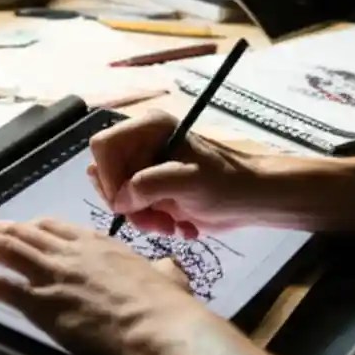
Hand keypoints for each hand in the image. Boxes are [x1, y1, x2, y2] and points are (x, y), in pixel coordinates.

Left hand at [0, 216, 202, 354]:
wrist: (152, 324)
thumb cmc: (165, 304)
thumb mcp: (167, 276)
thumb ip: (162, 270)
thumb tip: (167, 270)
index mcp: (98, 244)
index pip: (55, 226)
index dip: (31, 226)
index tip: (17, 227)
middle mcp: (70, 252)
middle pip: (21, 231)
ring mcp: (52, 274)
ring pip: (3, 248)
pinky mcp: (39, 302)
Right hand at [88, 109, 260, 237]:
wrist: (251, 199)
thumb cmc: (225, 183)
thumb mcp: (189, 181)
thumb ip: (149, 185)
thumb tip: (120, 201)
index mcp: (148, 129)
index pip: (103, 147)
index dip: (108, 177)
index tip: (127, 203)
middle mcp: (141, 145)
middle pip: (105, 174)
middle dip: (126, 203)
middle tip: (153, 220)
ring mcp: (146, 168)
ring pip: (117, 196)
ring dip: (140, 218)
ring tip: (168, 226)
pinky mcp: (152, 190)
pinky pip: (133, 209)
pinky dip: (151, 222)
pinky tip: (177, 226)